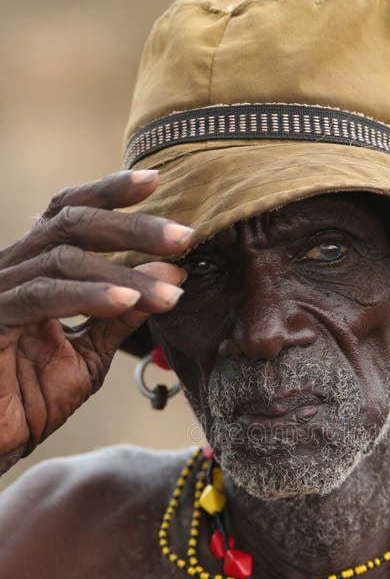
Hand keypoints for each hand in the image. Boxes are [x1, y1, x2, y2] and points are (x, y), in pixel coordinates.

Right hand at [0, 170, 191, 473]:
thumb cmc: (31, 397)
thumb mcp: (91, 352)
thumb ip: (123, 312)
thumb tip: (169, 271)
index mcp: (34, 270)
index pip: (69, 214)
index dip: (109, 193)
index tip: (156, 181)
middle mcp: (12, 269)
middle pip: (70, 223)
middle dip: (131, 227)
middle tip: (183, 235)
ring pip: (64, 259)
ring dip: (124, 273)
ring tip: (172, 290)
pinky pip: (43, 296)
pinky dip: (88, 295)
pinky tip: (127, 301)